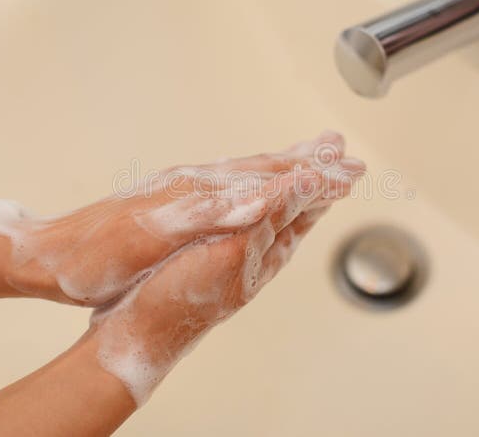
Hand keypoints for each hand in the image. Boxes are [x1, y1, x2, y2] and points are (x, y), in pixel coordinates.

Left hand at [0, 132, 363, 306]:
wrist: (49, 255)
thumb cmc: (95, 258)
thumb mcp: (150, 239)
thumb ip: (203, 215)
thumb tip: (259, 197)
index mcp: (194, 193)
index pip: (264, 177)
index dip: (307, 174)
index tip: (345, 167)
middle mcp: (192, 182)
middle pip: (261, 165)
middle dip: (307, 161)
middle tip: (345, 153)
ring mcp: (182, 187)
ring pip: (246, 169)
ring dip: (285, 163)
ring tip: (315, 155)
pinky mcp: (172, 197)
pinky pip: (228, 181)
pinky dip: (256, 177)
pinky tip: (260, 180)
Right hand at [88, 153, 363, 405]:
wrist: (138, 332)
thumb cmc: (182, 297)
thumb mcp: (234, 252)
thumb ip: (271, 217)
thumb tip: (312, 183)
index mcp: (267, 248)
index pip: (307, 203)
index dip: (326, 174)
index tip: (340, 147)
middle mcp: (255, 250)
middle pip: (293, 204)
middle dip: (312, 174)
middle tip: (331, 146)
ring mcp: (232, 253)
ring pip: (268, 209)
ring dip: (287, 184)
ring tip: (301, 167)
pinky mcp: (207, 253)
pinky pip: (240, 217)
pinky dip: (252, 198)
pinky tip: (246, 199)